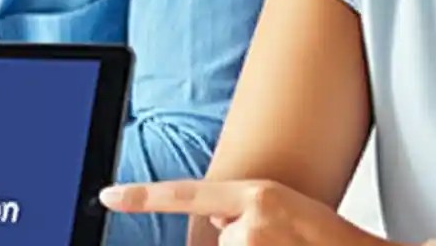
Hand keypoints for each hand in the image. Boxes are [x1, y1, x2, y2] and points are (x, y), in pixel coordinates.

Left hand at [99, 178, 391, 245]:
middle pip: (218, 241)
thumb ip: (244, 216)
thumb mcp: (287, 214)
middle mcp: (250, 217)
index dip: (142, 196)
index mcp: (258, 194)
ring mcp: (252, 243)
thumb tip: (219, 222)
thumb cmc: (330, 242)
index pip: (185, 193)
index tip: (105, 196)